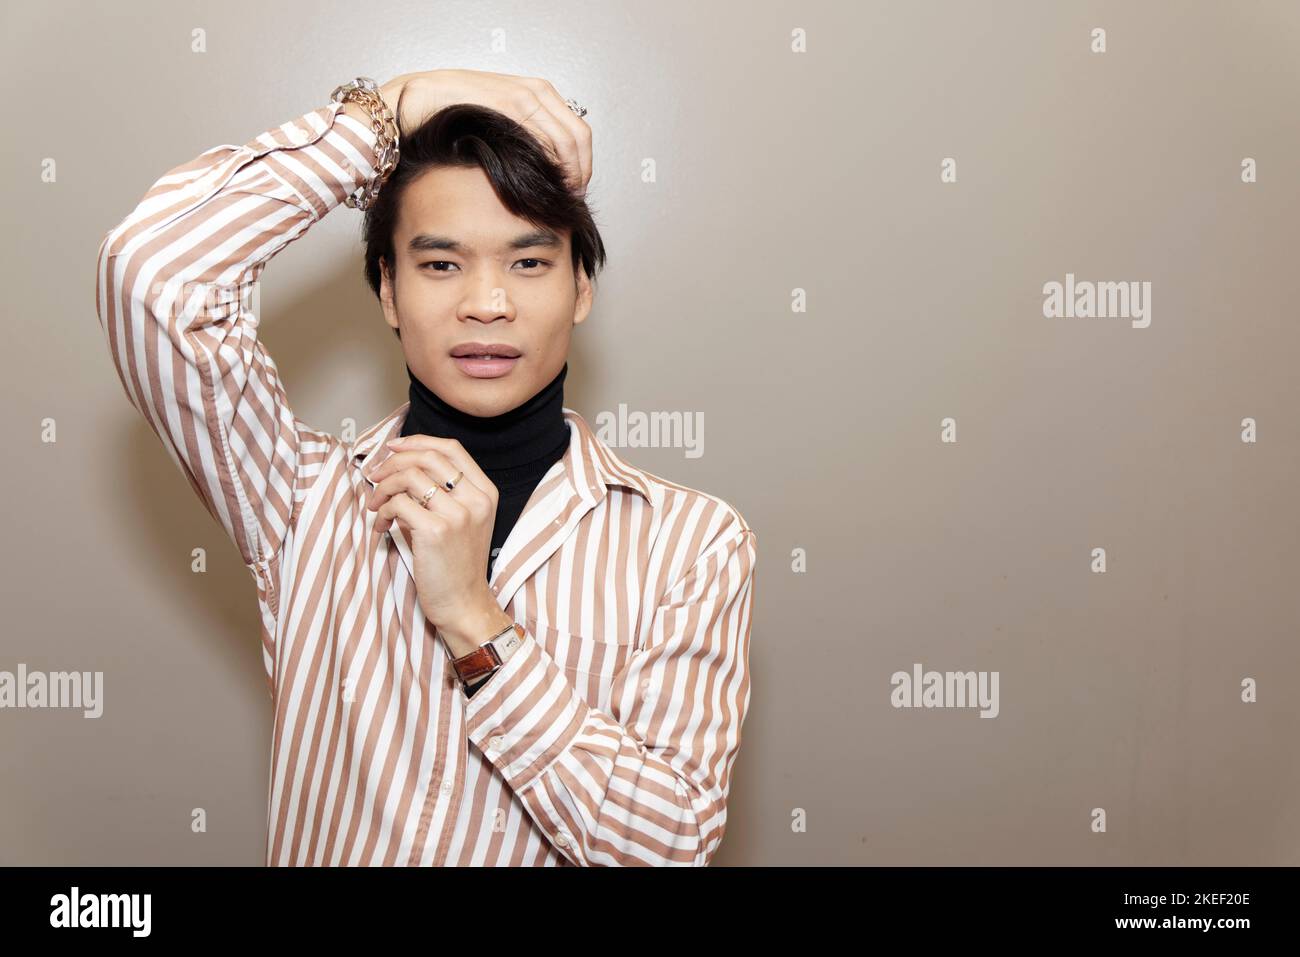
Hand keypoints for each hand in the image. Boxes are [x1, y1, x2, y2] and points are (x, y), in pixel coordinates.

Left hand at [364, 434, 500, 631]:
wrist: (463, 603)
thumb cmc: (456, 564)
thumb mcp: (463, 522)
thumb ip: (443, 492)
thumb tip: (398, 465)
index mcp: (485, 492)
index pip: (451, 448)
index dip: (417, 442)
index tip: (392, 449)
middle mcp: (475, 499)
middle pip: (428, 457)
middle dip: (392, 462)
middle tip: (374, 476)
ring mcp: (458, 515)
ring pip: (409, 476)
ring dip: (382, 487)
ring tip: (375, 506)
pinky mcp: (436, 531)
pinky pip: (398, 504)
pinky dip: (382, 511)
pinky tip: (381, 527)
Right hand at [373, 68, 591, 194]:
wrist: (415, 100)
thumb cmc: (451, 114)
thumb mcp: (497, 124)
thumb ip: (522, 137)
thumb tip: (548, 169)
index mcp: (538, 92)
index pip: (578, 133)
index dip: (582, 166)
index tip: (575, 189)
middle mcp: (535, 90)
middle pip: (578, 138)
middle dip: (579, 173)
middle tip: (571, 198)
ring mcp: (523, 94)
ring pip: (565, 140)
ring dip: (566, 172)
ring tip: (558, 197)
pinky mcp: (509, 101)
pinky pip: (541, 136)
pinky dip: (547, 163)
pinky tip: (541, 183)